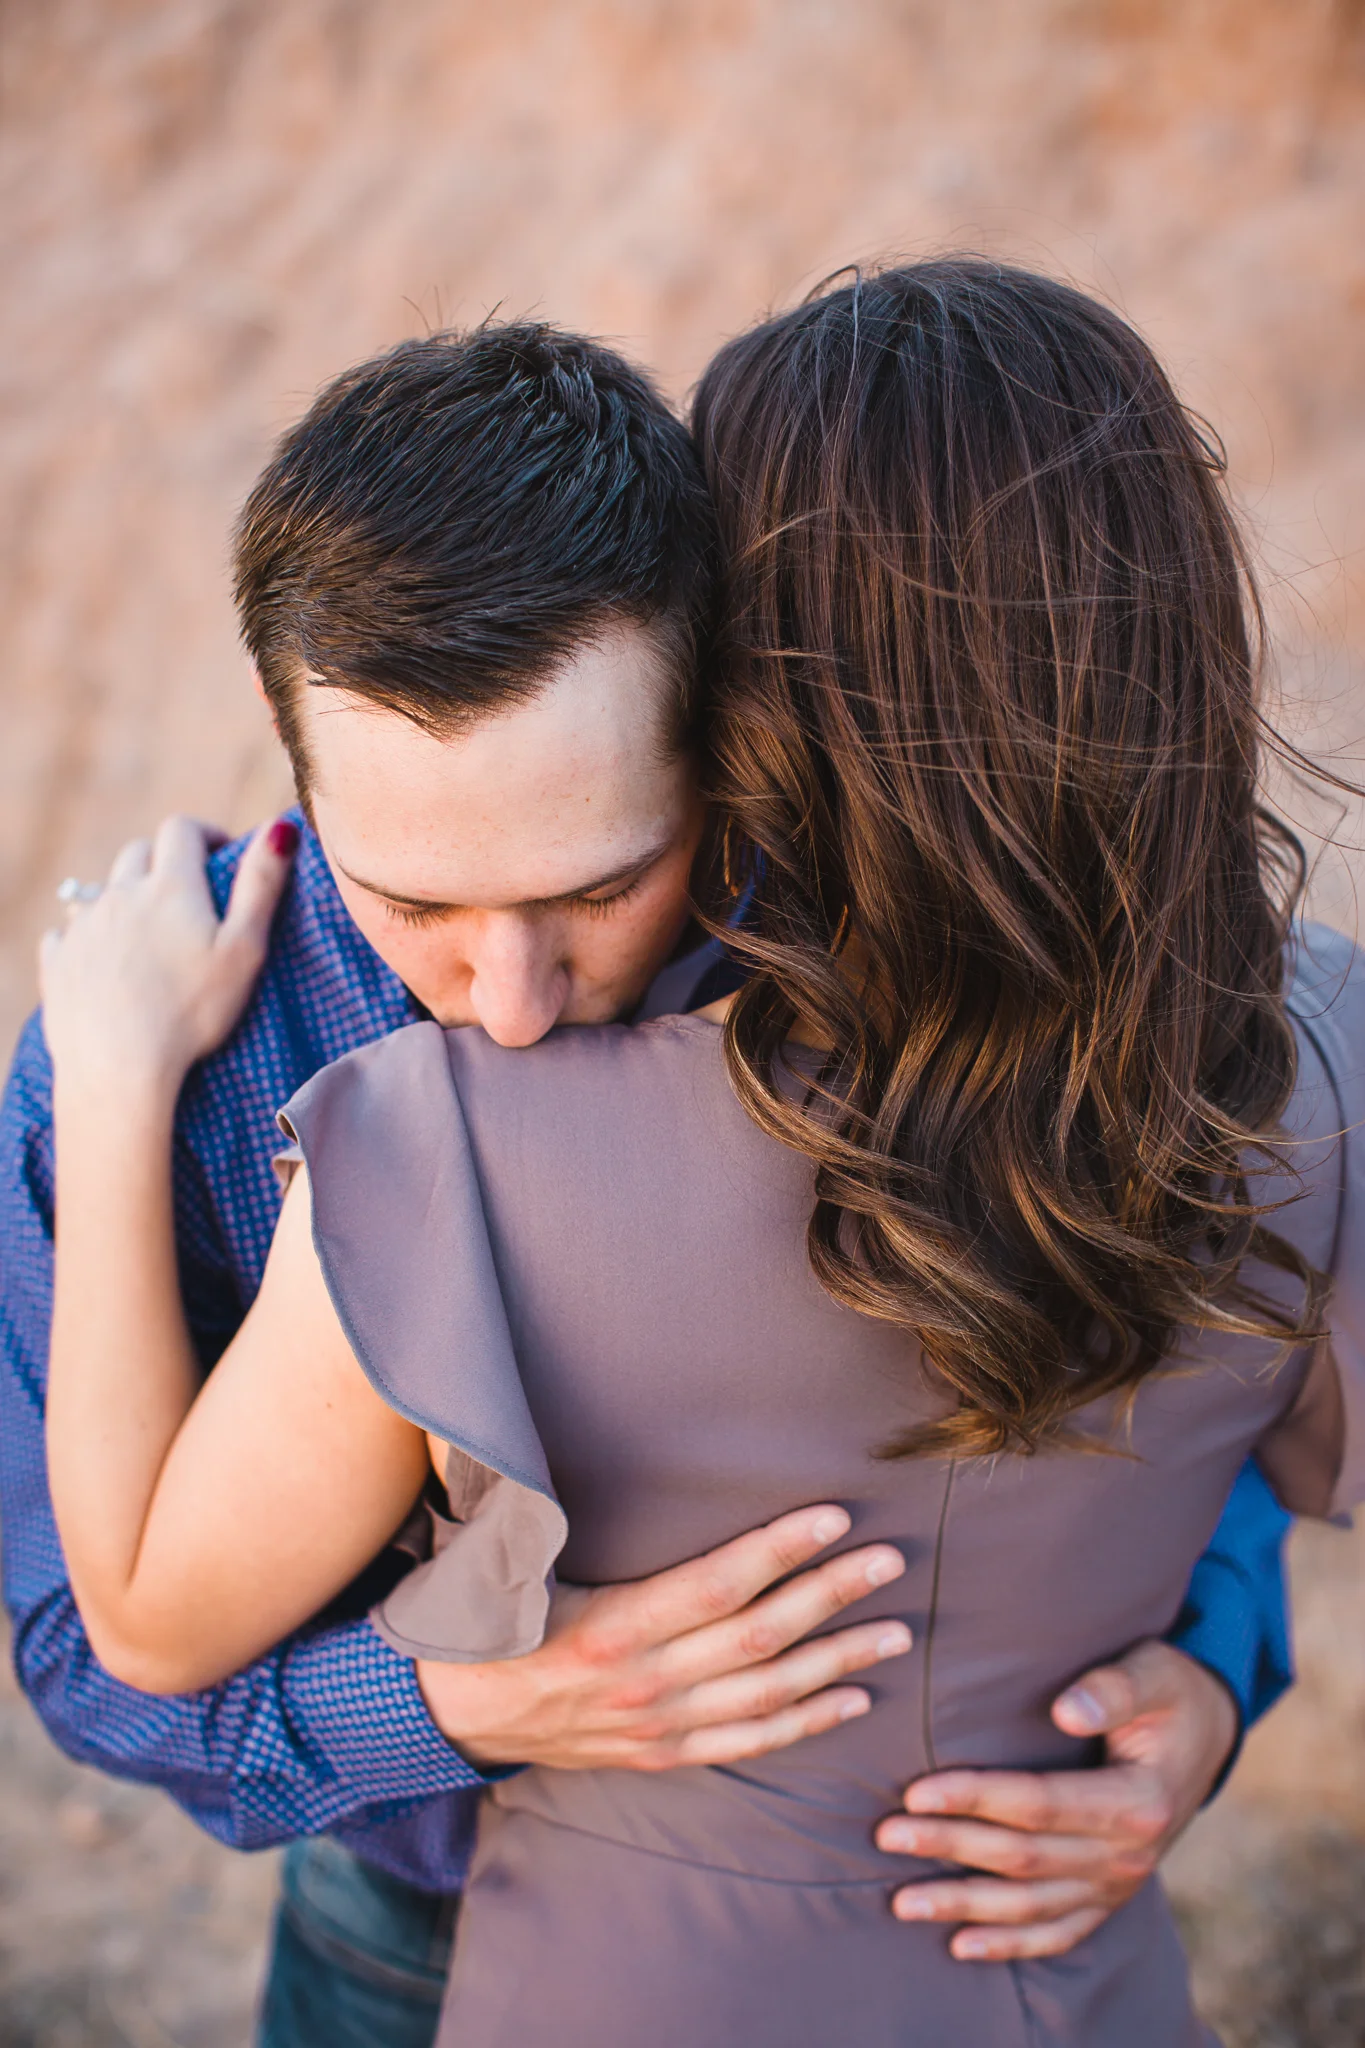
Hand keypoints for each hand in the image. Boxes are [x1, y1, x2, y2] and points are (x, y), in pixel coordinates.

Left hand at [41, 816, 296, 1104]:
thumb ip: (262, 885)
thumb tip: (280, 827)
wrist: (118, 1066)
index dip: (205, 834)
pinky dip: (89, 937)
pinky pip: (68, 934)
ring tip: (150, 939)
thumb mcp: (244, 949)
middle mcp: (119, 894)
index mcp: (170, 887)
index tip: (223, 856)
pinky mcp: (58, 962)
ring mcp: (82, 927)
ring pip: (103, 892)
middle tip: (189, 900)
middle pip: (139, 854)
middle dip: (165, 864)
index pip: (182, 829)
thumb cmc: (192, 1012)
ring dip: (127, 901)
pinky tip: (105, 963)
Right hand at [417, 1505, 912, 1770]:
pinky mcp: (661, 1753)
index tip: (834, 1517)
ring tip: (896, 1631)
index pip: (718, 1584)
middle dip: (832, 1598)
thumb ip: (553, 1516)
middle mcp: (645, 1684)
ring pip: (768, 1696)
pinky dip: (806, 1722)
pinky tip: (854, 1697)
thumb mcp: (511, 1566)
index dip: (781, 1550)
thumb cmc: (482, 1621)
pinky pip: (749, 1743)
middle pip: (760, 1638)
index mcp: (611, 1629)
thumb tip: (586, 1439)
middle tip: (890, 1562)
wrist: (446, 1717)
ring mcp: (657, 1727)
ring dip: (838, 1662)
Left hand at [875, 1638, 1237, 1959]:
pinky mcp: (1109, 1896)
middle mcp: (1129, 1855)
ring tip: (900, 1902)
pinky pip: (1058, 1933)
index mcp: (1138, 1802)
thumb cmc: (1168, 1690)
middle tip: (885, 1836)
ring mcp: (1120, 1884)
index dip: (975, 1798)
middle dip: (949, 1847)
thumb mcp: (1154, 1673)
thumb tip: (1066, 1711)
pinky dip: (1009, 1944)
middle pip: (1023, 1860)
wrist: (1209, 1732)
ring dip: (963, 1905)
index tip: (916, 1792)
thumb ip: (1113, 1689)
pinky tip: (960, 1944)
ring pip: (1030, 1907)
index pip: (1040, 1804)